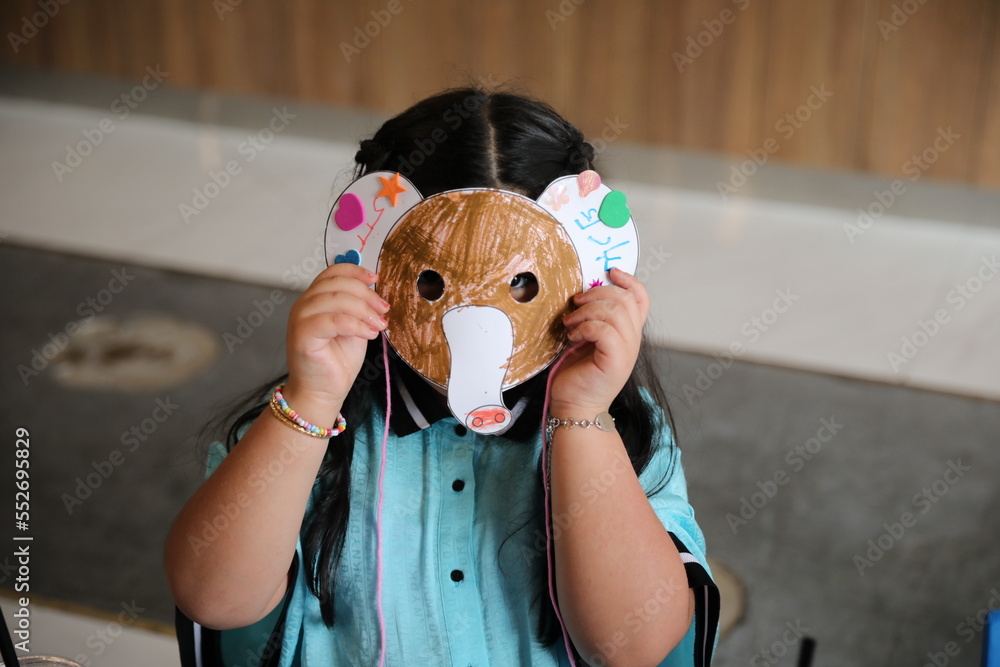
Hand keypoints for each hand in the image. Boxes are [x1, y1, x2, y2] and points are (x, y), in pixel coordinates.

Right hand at [284, 263, 388, 410]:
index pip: (333, 272)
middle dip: (367, 295)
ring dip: (364, 311)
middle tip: (384, 310)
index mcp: (315, 298)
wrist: (323, 391)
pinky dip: (356, 325)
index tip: (376, 279)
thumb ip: (358, 306)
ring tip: (379, 325)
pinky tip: (368, 334)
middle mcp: (305, 304)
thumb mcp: (354, 326)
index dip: (356, 272)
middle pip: (338, 284)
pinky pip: (333, 320)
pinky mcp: (302, 334)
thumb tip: (375, 291)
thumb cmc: (337, 361)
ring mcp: (300, 318)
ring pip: (337, 299)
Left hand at [549, 267, 648, 416]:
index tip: (610, 271)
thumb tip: (583, 293)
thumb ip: (594, 318)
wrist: (574, 405)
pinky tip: (572, 336)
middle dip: (598, 293)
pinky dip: (584, 328)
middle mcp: (632, 341)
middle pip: (625, 300)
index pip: (641, 299)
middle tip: (576, 302)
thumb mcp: (587, 339)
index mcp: (628, 333)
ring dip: (586, 311)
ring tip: (570, 322)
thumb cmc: (577, 373)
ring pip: (614, 313)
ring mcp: (627, 352)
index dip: (629, 280)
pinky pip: (603, 331)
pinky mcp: (615, 362)